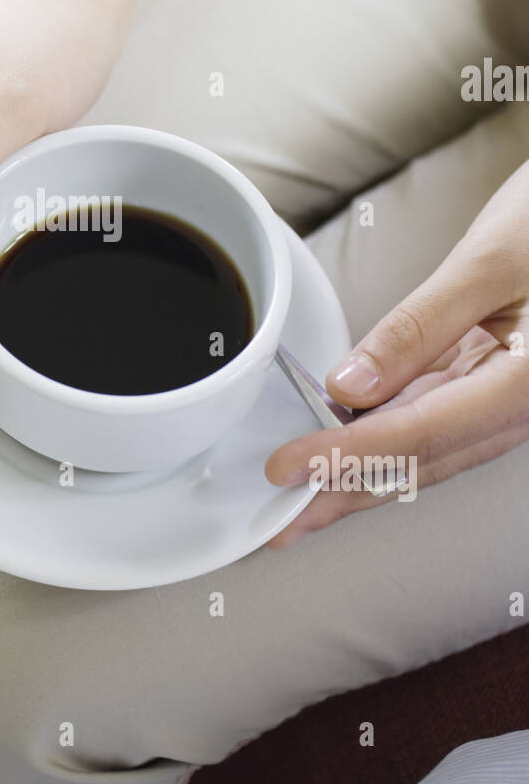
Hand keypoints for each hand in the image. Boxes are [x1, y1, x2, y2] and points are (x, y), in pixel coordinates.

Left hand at [265, 160, 528, 546]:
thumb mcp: (493, 260)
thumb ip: (420, 326)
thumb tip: (350, 384)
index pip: (420, 433)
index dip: (345, 457)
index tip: (288, 470)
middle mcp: (527, 404)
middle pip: (423, 460)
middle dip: (346, 492)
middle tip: (279, 522)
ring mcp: (517, 397)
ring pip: (430, 448)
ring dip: (363, 473)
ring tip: (303, 496)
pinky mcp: (504, 379)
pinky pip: (441, 417)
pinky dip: (389, 434)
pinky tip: (347, 443)